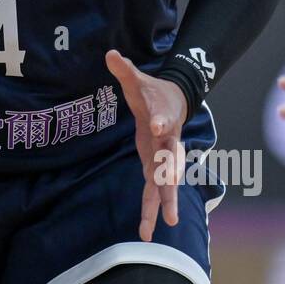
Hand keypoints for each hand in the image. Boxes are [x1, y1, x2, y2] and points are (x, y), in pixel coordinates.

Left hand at [105, 49, 188, 242]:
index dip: (160, 122)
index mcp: (163, 117)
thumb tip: (110, 54)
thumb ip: (125, 70)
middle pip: (171, 163)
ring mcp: (163, 156)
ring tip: (159, 227)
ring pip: (164, 184)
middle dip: (170, 183)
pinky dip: (150, 207)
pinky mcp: (156, 165)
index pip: (162, 119)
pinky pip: (154, 189)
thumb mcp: (138, 80)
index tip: (158, 125)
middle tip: (171, 203)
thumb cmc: (152, 92)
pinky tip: (145, 229)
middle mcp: (167, 141)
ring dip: (162, 205)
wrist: (174, 101)